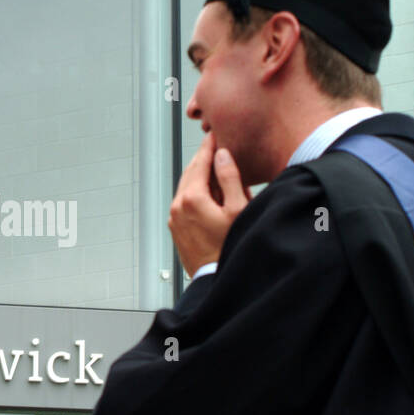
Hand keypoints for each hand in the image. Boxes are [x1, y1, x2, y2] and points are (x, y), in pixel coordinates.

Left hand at [169, 131, 251, 276]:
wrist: (215, 280)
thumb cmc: (231, 248)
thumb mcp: (238, 210)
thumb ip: (229, 179)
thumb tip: (221, 155)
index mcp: (192, 198)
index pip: (201, 162)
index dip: (209, 146)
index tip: (215, 134)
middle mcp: (178, 206)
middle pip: (190, 172)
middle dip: (203, 158)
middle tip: (215, 147)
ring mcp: (174, 218)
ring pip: (185, 187)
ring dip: (199, 175)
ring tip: (215, 169)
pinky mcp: (176, 229)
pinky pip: (183, 202)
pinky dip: (194, 192)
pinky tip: (209, 193)